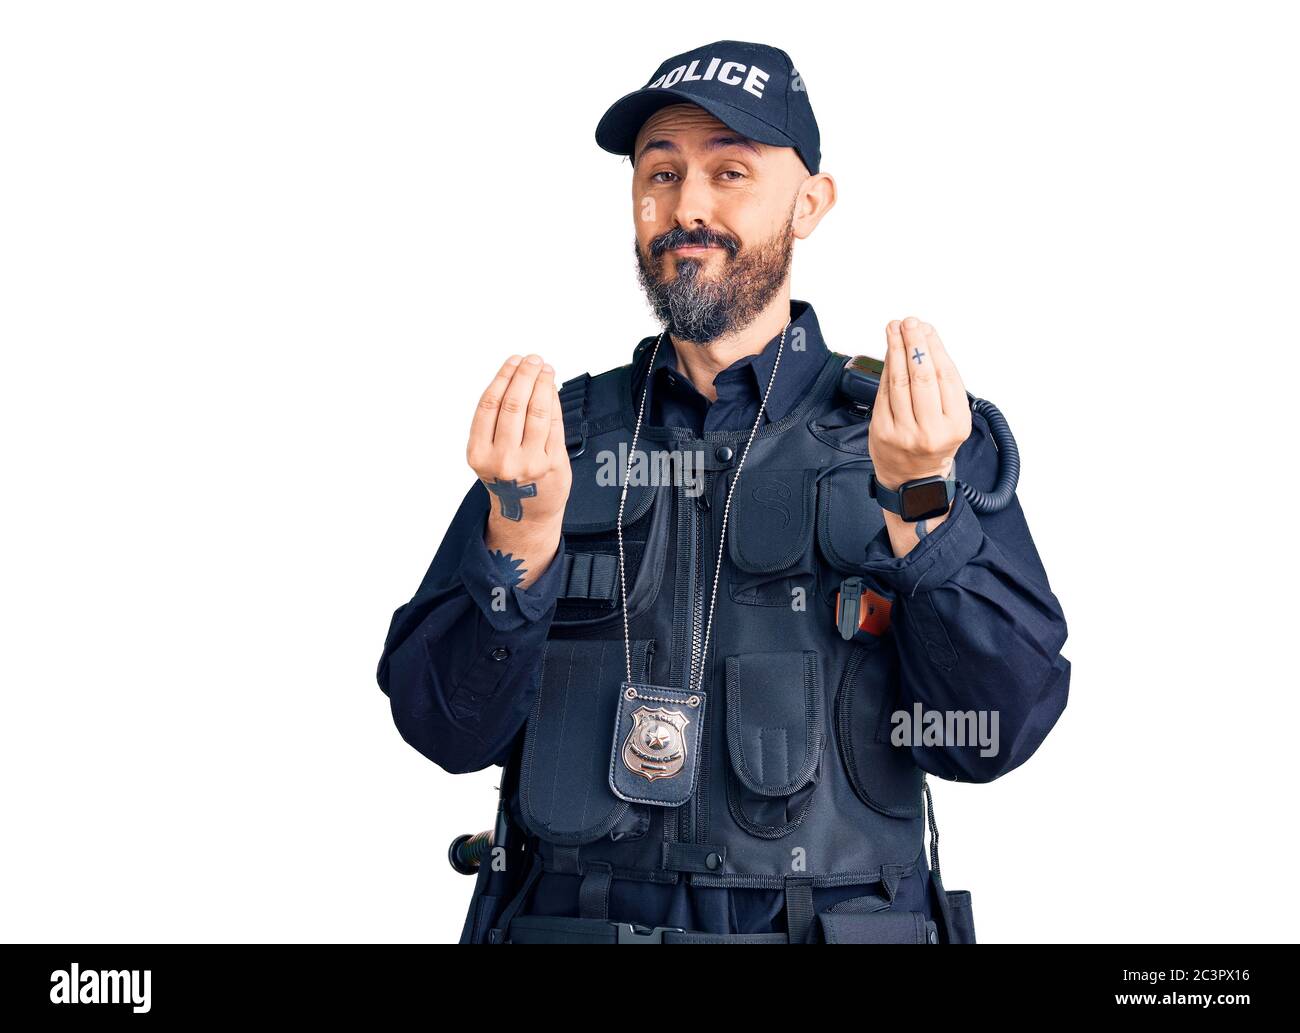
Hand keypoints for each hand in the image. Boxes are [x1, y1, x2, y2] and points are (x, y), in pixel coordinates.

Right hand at [467, 354, 570, 587]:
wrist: (526, 516)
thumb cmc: (508, 478)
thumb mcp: (489, 454)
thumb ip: (496, 422)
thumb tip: (516, 377)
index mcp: (478, 454)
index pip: (490, 404)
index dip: (503, 377)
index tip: (513, 361)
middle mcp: (502, 459)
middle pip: (513, 404)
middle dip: (524, 375)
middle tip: (532, 359)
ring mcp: (528, 462)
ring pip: (536, 411)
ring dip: (542, 384)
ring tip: (544, 369)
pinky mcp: (552, 464)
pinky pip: (554, 424)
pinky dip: (553, 402)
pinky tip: (552, 389)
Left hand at [868, 317, 971, 491]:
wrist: (913, 480)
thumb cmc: (935, 443)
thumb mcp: (952, 419)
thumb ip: (944, 384)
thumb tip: (927, 340)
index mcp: (955, 425)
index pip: (945, 377)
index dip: (935, 348)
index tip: (927, 328)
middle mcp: (931, 430)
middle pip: (922, 377)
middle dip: (914, 344)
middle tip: (910, 322)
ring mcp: (904, 432)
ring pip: (899, 382)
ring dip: (896, 349)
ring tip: (895, 328)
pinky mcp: (882, 431)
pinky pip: (883, 393)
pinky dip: (886, 368)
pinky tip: (888, 352)